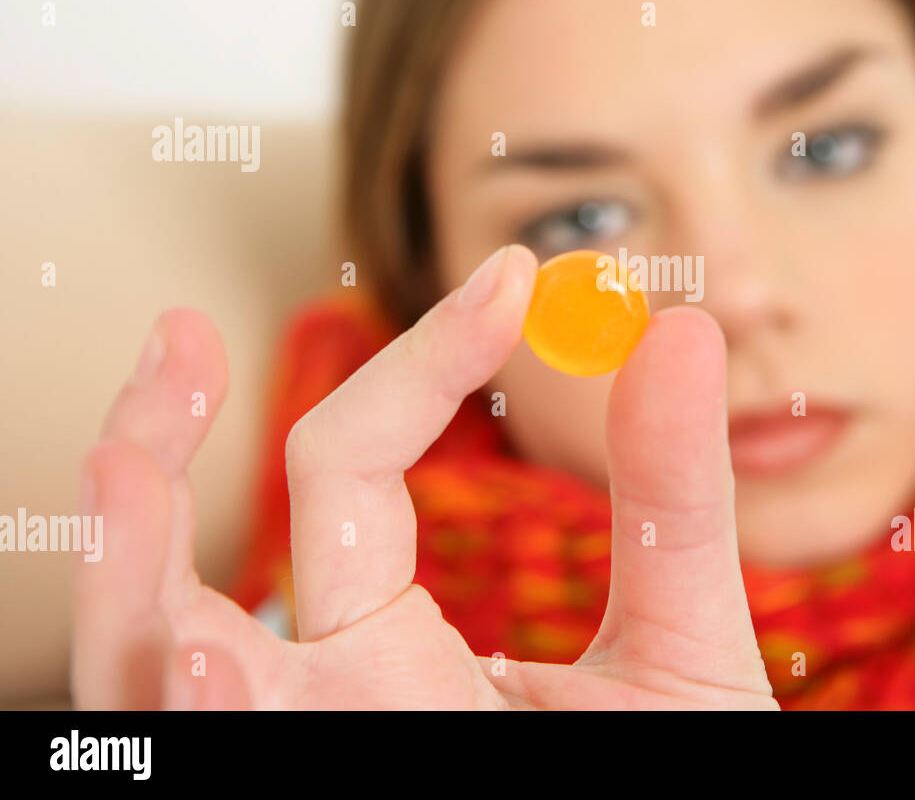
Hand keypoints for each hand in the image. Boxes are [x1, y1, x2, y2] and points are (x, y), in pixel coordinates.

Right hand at [72, 244, 776, 708]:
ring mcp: (309, 753)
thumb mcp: (680, 640)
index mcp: (394, 645)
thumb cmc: (675, 777)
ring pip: (148, 678)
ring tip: (122, 467)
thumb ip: (670, 497)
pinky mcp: (306, 795)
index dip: (420, 363)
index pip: (352, 470)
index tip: (510, 279)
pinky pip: (194, 763)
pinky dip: (166, 713)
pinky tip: (193, 663)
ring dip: (120, 581)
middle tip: (179, 338)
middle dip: (156, 457)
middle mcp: (325, 699)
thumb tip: (674, 326)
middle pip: (185, 578)